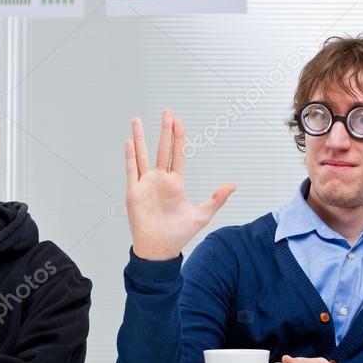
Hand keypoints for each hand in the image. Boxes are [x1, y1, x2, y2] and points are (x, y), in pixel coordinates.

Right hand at [124, 109, 234, 260]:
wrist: (158, 249)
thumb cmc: (178, 235)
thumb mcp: (201, 215)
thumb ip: (216, 199)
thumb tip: (232, 186)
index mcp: (175, 183)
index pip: (178, 155)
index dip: (178, 138)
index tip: (179, 122)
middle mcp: (160, 180)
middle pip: (162, 149)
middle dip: (164, 130)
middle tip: (167, 112)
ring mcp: (146, 184)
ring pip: (143, 155)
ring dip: (141, 137)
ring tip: (137, 120)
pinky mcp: (133, 191)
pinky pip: (131, 170)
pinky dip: (130, 156)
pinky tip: (130, 142)